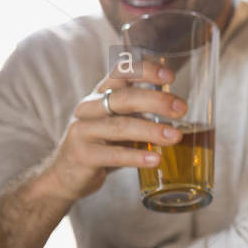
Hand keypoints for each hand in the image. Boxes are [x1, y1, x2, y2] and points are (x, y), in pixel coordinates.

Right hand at [40, 59, 187, 202]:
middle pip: (124, 97)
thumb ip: (140, 113)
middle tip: (182, 109)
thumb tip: (179, 109)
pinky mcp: (82, 155)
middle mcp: (89, 108)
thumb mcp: (118, 123)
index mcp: (100, 95)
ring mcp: (82, 131)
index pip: (120, 73)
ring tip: (175, 136)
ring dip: (152, 130)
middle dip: (156, 101)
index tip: (170, 76)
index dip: (145, 70)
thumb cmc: (101, 145)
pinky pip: (113, 154)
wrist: (64, 176)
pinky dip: (137, 156)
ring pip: (120, 126)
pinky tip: (156, 159)